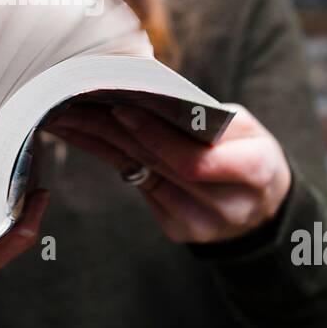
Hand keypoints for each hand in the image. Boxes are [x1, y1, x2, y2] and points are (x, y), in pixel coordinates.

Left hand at [42, 100, 291, 246]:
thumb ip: (207, 118)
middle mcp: (227, 207)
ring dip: (98, 142)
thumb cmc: (251, 152)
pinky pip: (138, 185)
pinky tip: (82, 135)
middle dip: (112, 130)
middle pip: (159, 165)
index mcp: (255, 173)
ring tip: (64, 114)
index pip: (195, 161)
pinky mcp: (176, 228)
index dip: (156, 137)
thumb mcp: (248, 129)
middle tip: (73, 100)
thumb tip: (149, 98)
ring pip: (140, 174)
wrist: (262, 208)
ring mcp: (199, 224)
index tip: (121, 108)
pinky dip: (111, 157)